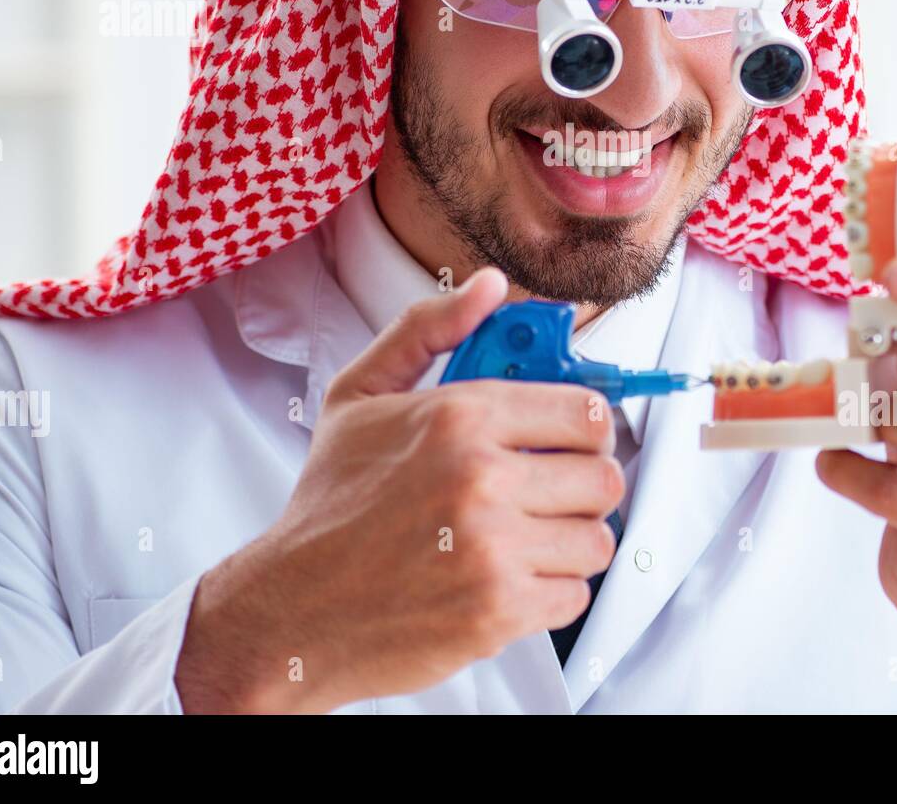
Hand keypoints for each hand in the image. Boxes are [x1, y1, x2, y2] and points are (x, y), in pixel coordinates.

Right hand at [174, 268, 622, 712]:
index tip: (574, 437)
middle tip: (553, 489)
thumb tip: (489, 285)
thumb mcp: (360, 393)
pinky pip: (575, 595)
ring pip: (597, 539)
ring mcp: (494, 549)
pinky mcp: (499, 611)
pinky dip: (552, 590)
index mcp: (459, 416)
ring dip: (572, 539)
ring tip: (530, 535)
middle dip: (584, 482)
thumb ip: (429, 329)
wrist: (292, 608)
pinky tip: (511, 575)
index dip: (589, 425)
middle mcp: (482, 479)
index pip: (587, 411)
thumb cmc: (329, 503)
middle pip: (603, 476)